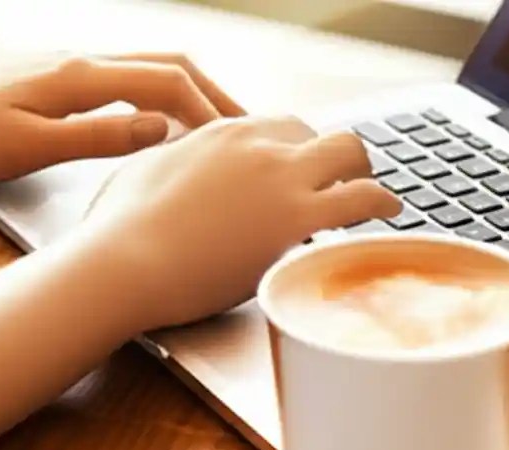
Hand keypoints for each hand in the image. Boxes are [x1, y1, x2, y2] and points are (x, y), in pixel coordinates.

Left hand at [0, 52, 244, 182]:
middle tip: (250, 130)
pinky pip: (122, 81)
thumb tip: (165, 127)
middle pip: (167, 65)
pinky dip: (158, 97)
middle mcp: (77, 64)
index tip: (239, 148)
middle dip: (214, 94)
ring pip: (146, 69)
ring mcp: (63, 68)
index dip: (211, 113)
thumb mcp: (26, 146)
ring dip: (189, 93)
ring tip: (215, 128)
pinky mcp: (49, 81)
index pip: (169, 85)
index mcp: (79, 78)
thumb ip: (99, 136)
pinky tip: (157, 125)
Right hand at [78, 115, 402, 331]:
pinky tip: (391, 214)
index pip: (281, 126)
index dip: (300, 152)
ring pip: (352, 153)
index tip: (304, 173)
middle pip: (322, 135)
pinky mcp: (299, 217)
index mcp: (221, 132)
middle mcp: (257, 144)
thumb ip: (173, 161)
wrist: (122, 264)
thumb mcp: (144, 172)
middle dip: (338, 161)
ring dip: (367, 175)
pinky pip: (363, 198)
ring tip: (379, 199)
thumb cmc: (118, 232)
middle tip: (346, 186)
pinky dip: (384, 204)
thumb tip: (174, 157)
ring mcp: (281, 177)